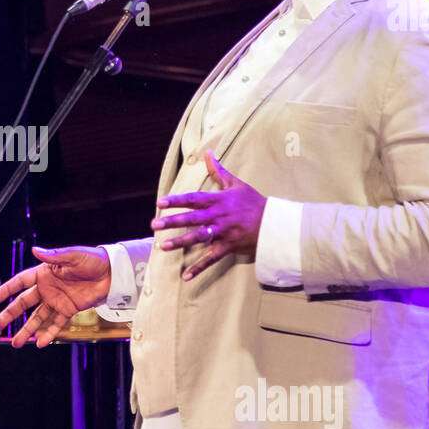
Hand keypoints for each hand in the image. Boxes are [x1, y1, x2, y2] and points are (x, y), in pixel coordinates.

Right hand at [0, 245, 110, 347]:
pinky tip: (40, 342)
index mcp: (45, 272)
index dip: (7, 289)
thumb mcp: (73, 255)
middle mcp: (48, 287)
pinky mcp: (69, 310)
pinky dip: (48, 333)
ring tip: (16, 342)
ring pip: (37, 317)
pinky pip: (56, 323)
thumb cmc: (93, 259)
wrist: (113, 273)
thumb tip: (36, 250)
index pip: (20, 282)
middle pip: (24, 303)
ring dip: (27, 329)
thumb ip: (54, 256)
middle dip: (10, 314)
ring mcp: (57, 300)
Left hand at [151, 150, 266, 280]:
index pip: (194, 199)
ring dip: (181, 243)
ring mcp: (224, 233)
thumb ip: (218, 170)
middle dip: (173, 221)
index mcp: (219, 201)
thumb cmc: (253, 202)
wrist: (274, 223)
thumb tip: (208, 152)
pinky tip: (185, 276)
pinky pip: (212, 259)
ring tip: (163, 247)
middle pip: (193, 219)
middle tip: (154, 224)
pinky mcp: (229, 247)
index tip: (160, 202)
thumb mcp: (236, 184)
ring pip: (199, 238)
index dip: (177, 201)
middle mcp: (219, 217)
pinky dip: (199, 268)